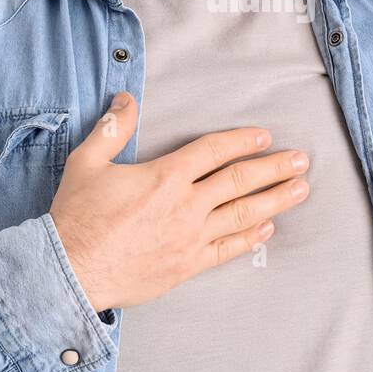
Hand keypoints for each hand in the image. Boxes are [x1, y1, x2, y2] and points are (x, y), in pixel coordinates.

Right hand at [49, 92, 311, 312]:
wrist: (70, 271)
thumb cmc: (76, 217)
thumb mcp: (87, 162)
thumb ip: (111, 128)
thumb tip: (125, 99)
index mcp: (165, 176)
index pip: (214, 150)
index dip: (242, 140)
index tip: (264, 136)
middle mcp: (186, 205)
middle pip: (240, 180)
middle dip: (275, 168)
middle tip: (302, 160)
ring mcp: (190, 237)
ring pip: (242, 214)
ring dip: (275, 200)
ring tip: (301, 189)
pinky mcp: (187, 265)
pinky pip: (227, 249)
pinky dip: (250, 237)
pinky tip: (267, 228)